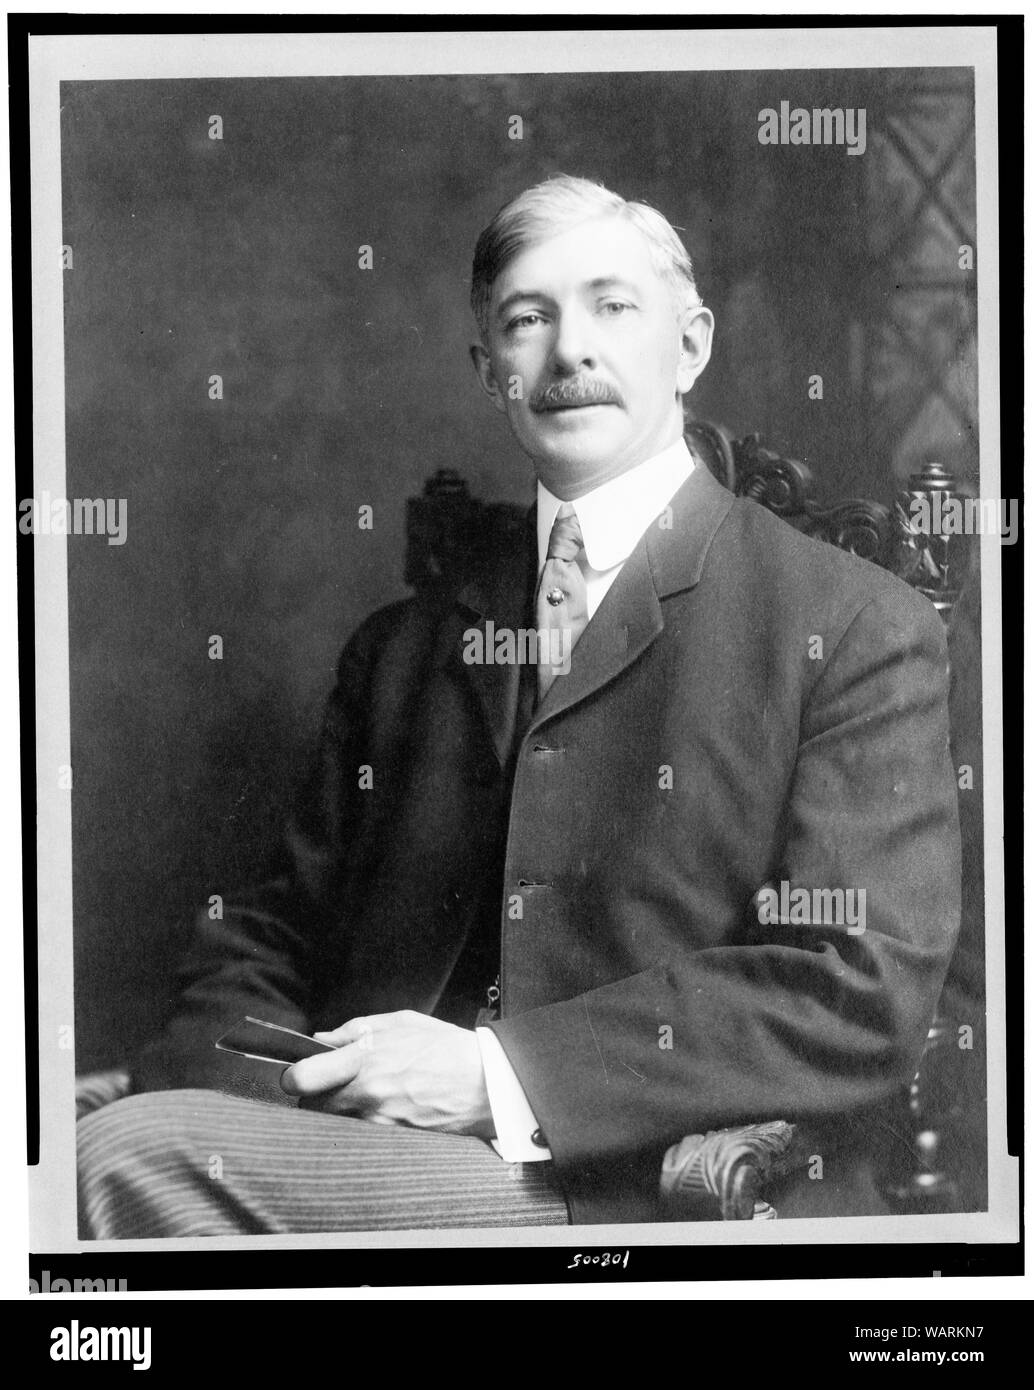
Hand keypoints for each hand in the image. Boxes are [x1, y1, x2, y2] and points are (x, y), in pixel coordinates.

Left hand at [280, 1010, 494, 1137]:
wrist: (486, 1085)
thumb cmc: (448, 1049)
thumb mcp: (402, 1023)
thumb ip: (356, 1029)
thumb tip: (323, 1039)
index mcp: (366, 1062)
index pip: (303, 1078)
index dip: (294, 1075)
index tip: (300, 1071)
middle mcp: (367, 1097)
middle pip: (310, 1106)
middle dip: (316, 1093)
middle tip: (332, 1081)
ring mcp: (378, 1123)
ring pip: (333, 1122)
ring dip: (338, 1108)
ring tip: (364, 1092)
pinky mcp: (390, 1141)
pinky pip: (358, 1134)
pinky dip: (360, 1122)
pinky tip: (382, 1106)